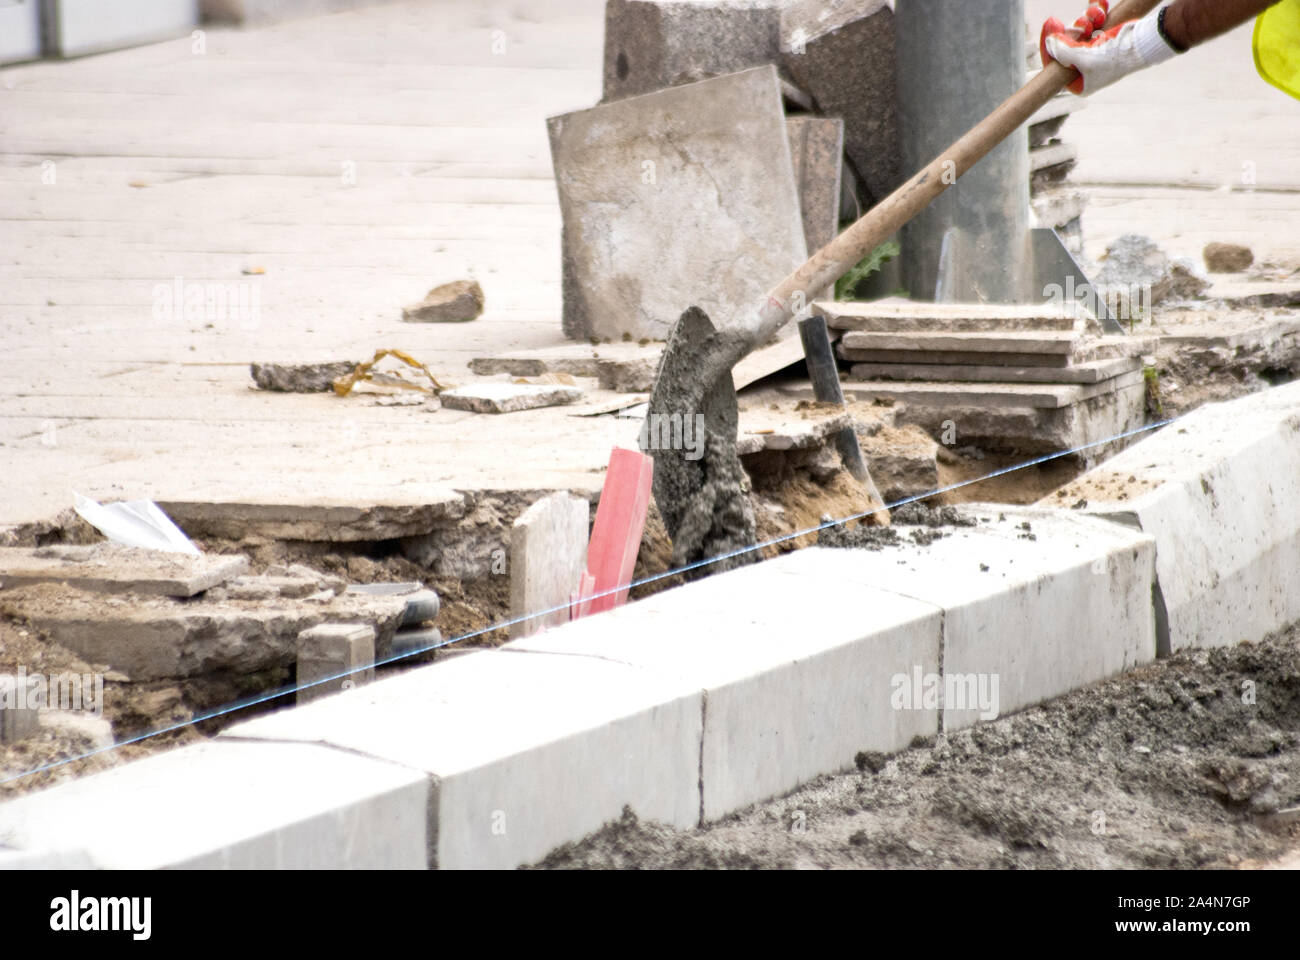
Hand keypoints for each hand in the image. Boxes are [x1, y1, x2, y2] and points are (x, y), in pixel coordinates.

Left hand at [1041, 1, 1179, 94]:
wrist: (1144, 41)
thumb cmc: (1115, 55)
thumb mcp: (1083, 57)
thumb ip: (1062, 51)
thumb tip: (1049, 43)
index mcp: (1079, 82)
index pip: (1054, 64)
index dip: (1050, 43)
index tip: (1051, 23)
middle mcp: (1084, 69)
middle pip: (1065, 45)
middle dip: (1074, 29)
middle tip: (1081, 21)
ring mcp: (1094, 52)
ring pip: (1079, 31)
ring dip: (1087, 19)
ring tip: (1098, 17)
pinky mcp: (1103, 37)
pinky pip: (1092, 22)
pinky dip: (1096, 12)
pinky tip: (1102, 5)